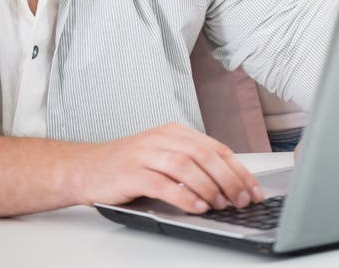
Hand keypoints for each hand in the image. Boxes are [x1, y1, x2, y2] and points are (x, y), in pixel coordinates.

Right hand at [77, 123, 262, 213]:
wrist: (86, 168)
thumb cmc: (127, 165)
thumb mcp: (162, 155)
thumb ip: (190, 162)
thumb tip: (227, 183)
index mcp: (173, 132)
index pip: (214, 147)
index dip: (237, 169)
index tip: (253, 189)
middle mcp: (161, 138)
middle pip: (204, 155)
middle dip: (229, 179)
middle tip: (242, 200)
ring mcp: (145, 153)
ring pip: (186, 166)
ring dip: (209, 187)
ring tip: (222, 205)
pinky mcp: (132, 173)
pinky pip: (162, 183)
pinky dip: (183, 195)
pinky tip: (196, 207)